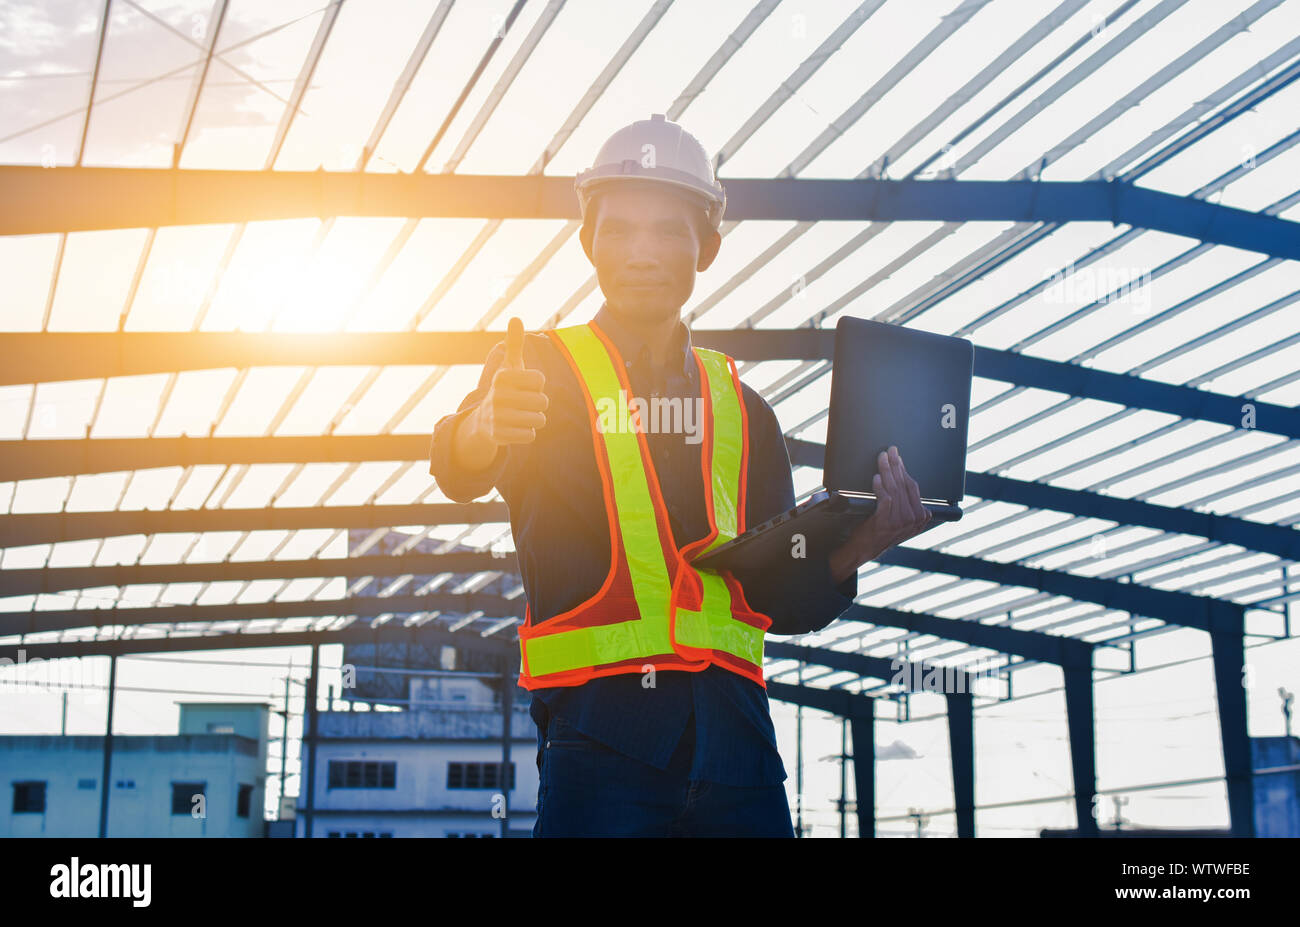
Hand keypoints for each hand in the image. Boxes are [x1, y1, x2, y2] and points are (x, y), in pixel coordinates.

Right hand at [474, 316, 548, 446]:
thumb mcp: (509, 366)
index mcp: (502, 377)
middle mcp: (497, 396)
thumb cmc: (505, 389)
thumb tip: (515, 317)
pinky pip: (530, 435)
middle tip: (523, 403)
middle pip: (543, 402)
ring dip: (535, 419)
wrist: (483, 421)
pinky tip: (515, 428)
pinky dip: (527, 433)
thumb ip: (514, 344)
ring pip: (539, 420)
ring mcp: (497, 417)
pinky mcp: (499, 436)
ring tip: (521, 415)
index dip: (538, 385)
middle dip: (538, 404)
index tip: (524, 385)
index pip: (541, 380)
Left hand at [828, 445, 931, 582]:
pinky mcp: (885, 523)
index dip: (904, 470)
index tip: (897, 457)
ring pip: (894, 490)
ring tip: (882, 459)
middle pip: (904, 485)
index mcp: (921, 518)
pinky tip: (876, 477)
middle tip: (890, 451)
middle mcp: (913, 520)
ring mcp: (900, 522)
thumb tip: (902, 475)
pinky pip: (885, 499)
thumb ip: (908, 504)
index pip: (913, 487)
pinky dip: (880, 487)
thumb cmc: (881, 530)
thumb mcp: (901, 520)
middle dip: (896, 465)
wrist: (866, 548)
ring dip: (887, 471)